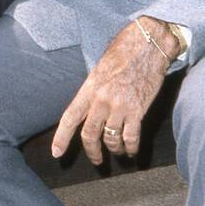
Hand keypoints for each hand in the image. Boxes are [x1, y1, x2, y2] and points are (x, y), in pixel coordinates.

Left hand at [51, 20, 174, 165]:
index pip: (70, 117)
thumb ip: (93, 90)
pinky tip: (132, 150)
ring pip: (111, 139)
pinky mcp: (138, 110)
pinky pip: (131, 137)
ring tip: (118, 152)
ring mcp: (120, 106)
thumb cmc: (123, 52)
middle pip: (89, 134)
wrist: (148, 45)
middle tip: (96, 160)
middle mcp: (101, 100)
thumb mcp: (99, 68)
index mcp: (89, 88)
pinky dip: (131, 148)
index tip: (56, 153)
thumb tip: (89, 107)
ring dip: (114, 150)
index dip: (62, 137)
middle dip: (92, 151)